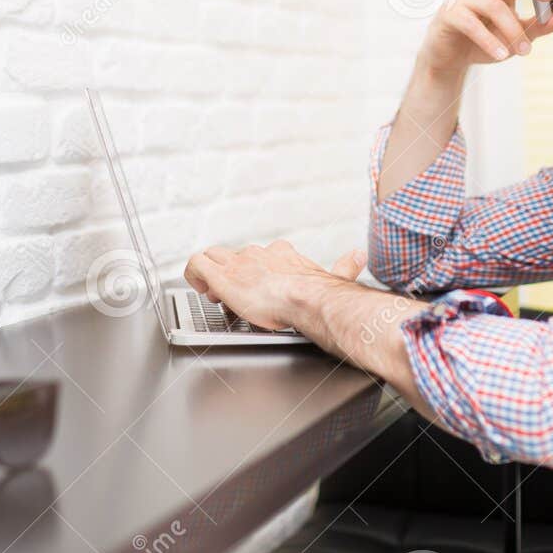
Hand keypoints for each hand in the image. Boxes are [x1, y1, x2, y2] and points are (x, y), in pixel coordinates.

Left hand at [183, 242, 365, 331]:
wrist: (306, 298)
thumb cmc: (318, 294)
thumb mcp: (334, 275)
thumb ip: (346, 265)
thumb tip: (359, 255)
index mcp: (282, 255)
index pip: (262, 254)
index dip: (254, 270)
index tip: (256, 287)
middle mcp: (258, 254)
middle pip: (233, 254)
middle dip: (230, 271)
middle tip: (232, 294)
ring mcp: (238, 264)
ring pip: (212, 255)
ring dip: (210, 272)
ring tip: (215, 294)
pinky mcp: (223, 278)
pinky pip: (196, 265)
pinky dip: (194, 275)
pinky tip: (201, 289)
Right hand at [418, 0, 552, 76]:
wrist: (449, 57)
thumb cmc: (486, 39)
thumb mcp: (520, 34)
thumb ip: (544, 23)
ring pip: (494, 7)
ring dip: (513, 31)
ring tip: (526, 51)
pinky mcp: (451, 15)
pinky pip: (472, 25)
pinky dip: (489, 41)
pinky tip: (501, 54)